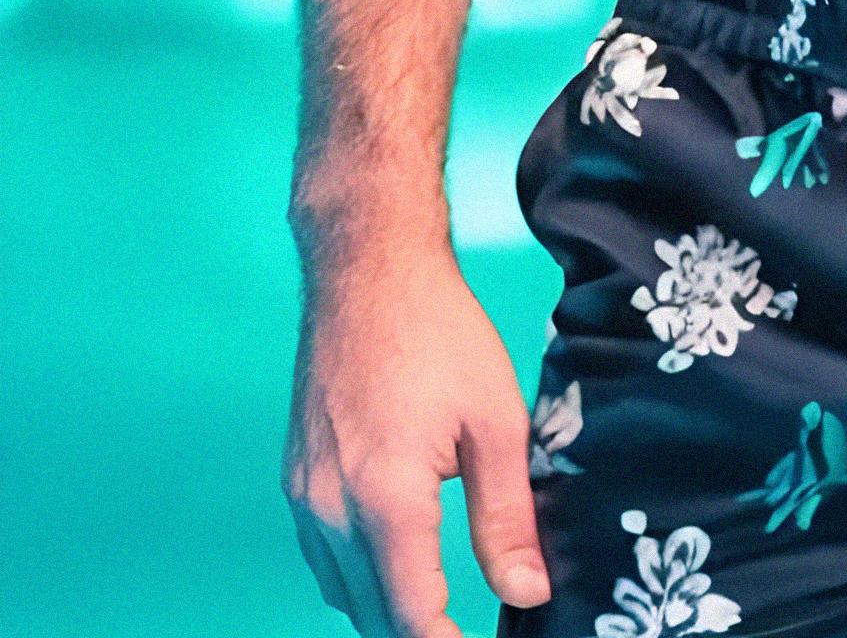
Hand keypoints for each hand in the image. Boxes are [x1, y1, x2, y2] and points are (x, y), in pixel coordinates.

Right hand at [282, 243, 551, 635]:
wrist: (368, 269)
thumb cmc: (438, 332)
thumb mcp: (496, 420)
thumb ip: (507, 517)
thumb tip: (526, 594)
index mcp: (384, 498)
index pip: (411, 617)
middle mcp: (330, 509)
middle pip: (372, 616)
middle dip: (419, 633)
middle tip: (465, 628)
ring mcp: (304, 496)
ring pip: (341, 594)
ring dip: (387, 611)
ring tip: (440, 606)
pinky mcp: (295, 481)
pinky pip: (322, 559)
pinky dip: (357, 578)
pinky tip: (397, 561)